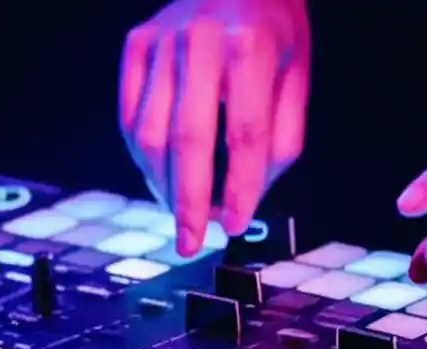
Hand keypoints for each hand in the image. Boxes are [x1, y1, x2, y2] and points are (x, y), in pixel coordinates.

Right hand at [119, 0, 309, 255]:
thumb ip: (281, 138)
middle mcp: (199, 40)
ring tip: (179, 212)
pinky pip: (130, 116)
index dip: (241, 187)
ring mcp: (161, 41)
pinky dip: (141, 157)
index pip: (244, 133)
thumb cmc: (272, 27)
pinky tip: (159, 178)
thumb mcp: (296, 75)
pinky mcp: (136, 44)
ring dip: (162, 185)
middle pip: (187, 139)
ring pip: (149, 133)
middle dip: (189, 201)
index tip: (237, 224)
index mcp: (250, 45)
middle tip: (191, 242)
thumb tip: (248, 198)